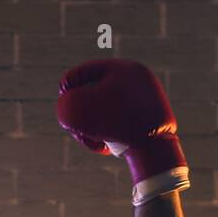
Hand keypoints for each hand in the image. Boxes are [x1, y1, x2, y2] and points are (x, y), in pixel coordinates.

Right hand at [56, 58, 188, 190]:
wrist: (154, 148)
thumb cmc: (113, 124)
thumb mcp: (77, 111)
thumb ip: (64, 105)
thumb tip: (69, 110)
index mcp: (127, 69)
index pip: (88, 71)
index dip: (69, 85)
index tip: (63, 101)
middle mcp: (141, 82)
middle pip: (98, 93)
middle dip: (82, 111)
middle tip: (73, 126)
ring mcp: (149, 102)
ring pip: (109, 112)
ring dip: (93, 126)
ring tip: (90, 141)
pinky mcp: (150, 123)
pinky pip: (122, 125)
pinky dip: (109, 134)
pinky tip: (104, 146)